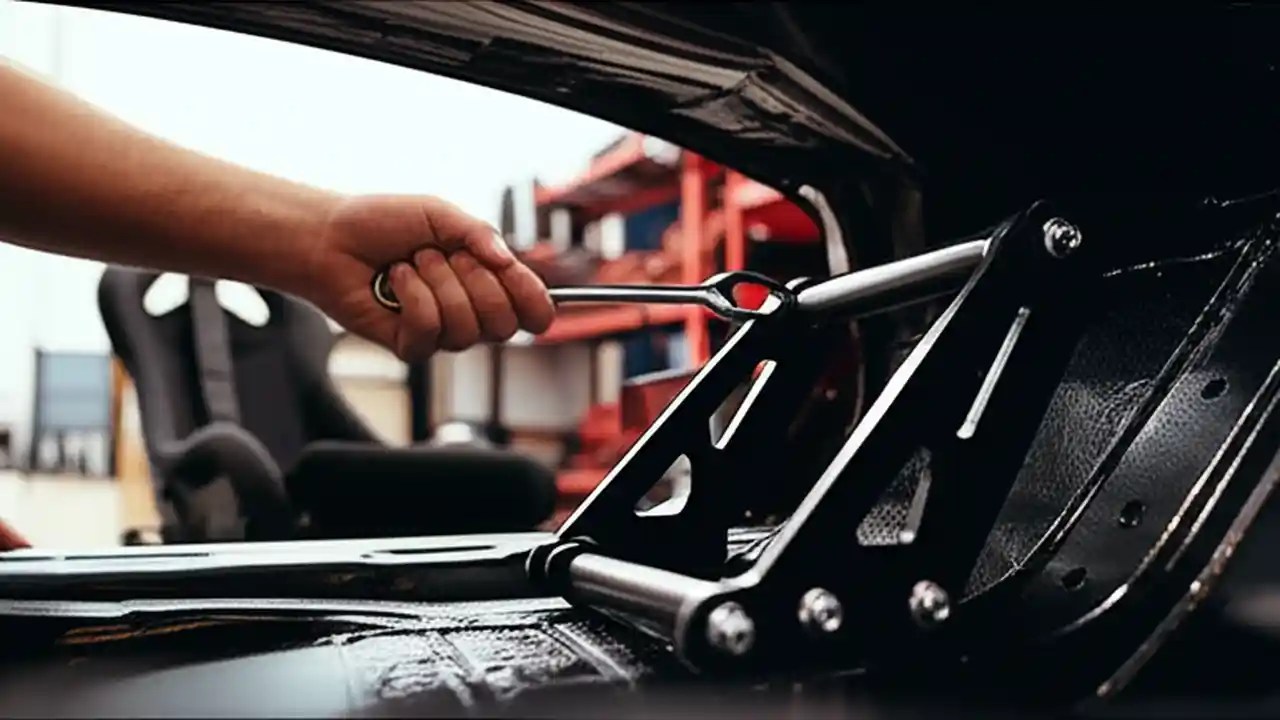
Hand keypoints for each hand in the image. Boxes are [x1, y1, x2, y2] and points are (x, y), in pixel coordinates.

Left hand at [303, 194, 553, 360]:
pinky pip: (430, 330)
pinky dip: (412, 295)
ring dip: (438, 284)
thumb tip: (508, 260)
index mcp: (486, 283)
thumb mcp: (440, 214)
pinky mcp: (411, 346)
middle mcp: (470, 312)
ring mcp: (442, 333)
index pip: (531, 312)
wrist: (331, 237)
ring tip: (413, 263)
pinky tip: (396, 280)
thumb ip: (480, 233)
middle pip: (504, 325)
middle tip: (447, 256)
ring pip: (467, 329)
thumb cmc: (383, 223)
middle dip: (477, 282)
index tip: (515, 276)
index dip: (534, 301)